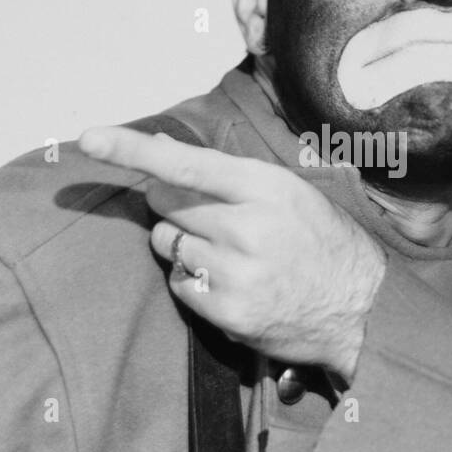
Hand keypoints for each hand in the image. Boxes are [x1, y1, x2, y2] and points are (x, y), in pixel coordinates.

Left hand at [78, 126, 386, 381]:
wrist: (361, 309)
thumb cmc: (322, 242)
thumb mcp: (289, 192)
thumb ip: (227, 173)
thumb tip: (161, 146)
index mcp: (265, 187)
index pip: (185, 162)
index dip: (132, 149)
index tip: (90, 138)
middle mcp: (248, 227)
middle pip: (166, 204)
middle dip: (174, 206)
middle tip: (210, 219)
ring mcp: (236, 273)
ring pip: (169, 245)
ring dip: (184, 246)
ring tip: (228, 255)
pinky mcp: (228, 312)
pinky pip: (180, 284)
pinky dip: (195, 282)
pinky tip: (231, 284)